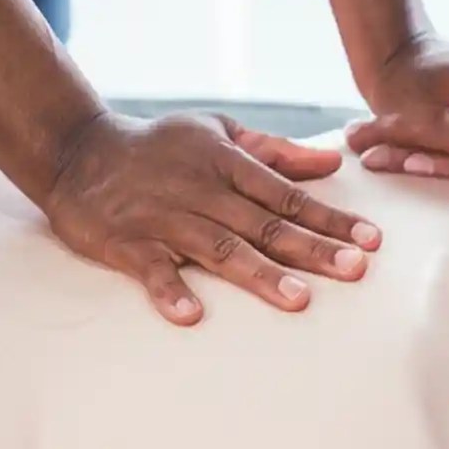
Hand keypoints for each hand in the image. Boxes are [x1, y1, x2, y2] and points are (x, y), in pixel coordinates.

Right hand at [44, 111, 381, 325]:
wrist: (78, 151)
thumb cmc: (158, 146)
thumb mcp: (218, 133)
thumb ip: (275, 151)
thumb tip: (332, 162)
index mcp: (226, 163)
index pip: (288, 196)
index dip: (330, 218)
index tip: (370, 239)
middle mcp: (201, 191)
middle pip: (265, 225)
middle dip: (312, 249)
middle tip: (355, 269)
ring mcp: (164, 220)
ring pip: (220, 249)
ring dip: (259, 275)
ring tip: (298, 299)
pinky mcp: (128, 244)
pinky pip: (152, 270)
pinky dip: (170, 291)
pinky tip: (192, 315)